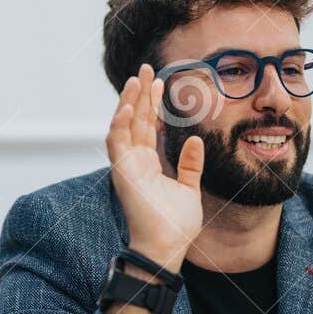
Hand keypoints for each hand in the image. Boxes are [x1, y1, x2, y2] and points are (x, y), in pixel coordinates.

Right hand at [106, 65, 203, 270]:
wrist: (168, 246)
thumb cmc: (176, 225)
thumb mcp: (189, 188)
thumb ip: (190, 165)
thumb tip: (195, 140)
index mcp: (148, 164)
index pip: (149, 126)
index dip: (153, 103)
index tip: (160, 81)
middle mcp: (134, 162)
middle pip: (136, 120)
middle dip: (141, 93)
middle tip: (147, 68)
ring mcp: (126, 166)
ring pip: (124, 125)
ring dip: (130, 101)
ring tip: (137, 78)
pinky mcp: (122, 172)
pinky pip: (117, 141)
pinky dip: (122, 122)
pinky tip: (131, 105)